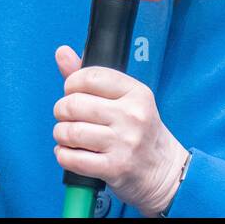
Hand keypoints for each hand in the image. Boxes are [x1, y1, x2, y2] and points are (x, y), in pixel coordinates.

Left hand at [53, 46, 188, 216]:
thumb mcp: (125, 100)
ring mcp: (124, 143)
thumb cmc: (139, 131)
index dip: (71, 84)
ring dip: (60, 135)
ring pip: (70, 132)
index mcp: (137, 93)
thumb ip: (91, 77)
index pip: (90, 76)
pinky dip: (63, 155)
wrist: (164, 171)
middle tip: (67, 117)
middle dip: (62, 111)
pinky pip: (71, 158)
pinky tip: (70, 153)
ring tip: (67, 136)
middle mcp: (132, 116)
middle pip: (74, 104)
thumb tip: (61, 52)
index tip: (72, 93)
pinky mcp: (114, 168)